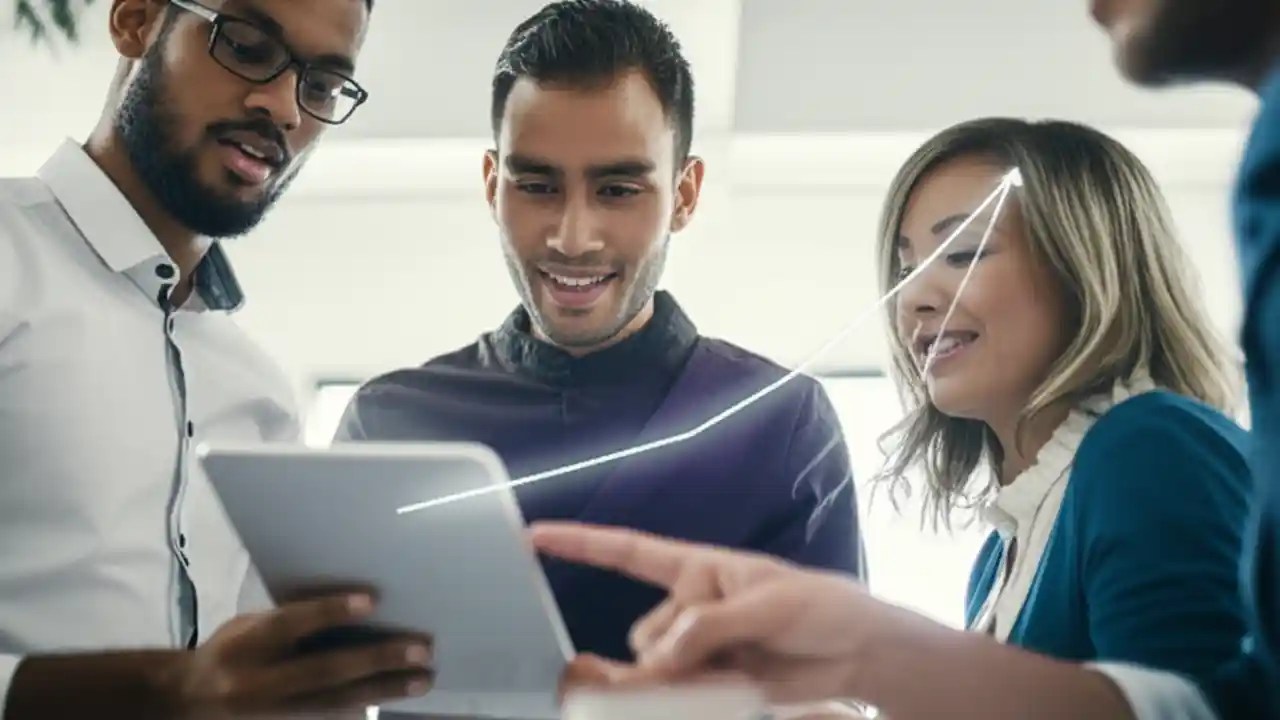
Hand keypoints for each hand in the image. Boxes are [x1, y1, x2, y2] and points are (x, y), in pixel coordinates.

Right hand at [169, 593, 433, 718]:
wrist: (186, 704)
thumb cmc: (228, 652)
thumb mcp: (247, 626)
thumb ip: (288, 620)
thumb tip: (346, 605)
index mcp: (245, 645)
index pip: (290, 625)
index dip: (329, 612)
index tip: (373, 598)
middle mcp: (258, 683)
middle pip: (325, 671)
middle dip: (377, 660)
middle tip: (421, 650)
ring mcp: (271, 714)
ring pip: (335, 704)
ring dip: (384, 691)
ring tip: (421, 680)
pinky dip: (361, 710)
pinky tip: (393, 699)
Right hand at [532, 522, 880, 704]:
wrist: (856, 653)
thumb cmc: (820, 607)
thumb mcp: (770, 604)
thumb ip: (712, 624)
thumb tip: (664, 652)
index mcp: (699, 568)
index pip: (629, 551)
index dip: (580, 543)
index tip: (533, 536)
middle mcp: (688, 606)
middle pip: (645, 634)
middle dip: (674, 649)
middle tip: (731, 651)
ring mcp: (696, 648)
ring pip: (656, 669)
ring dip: (688, 676)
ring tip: (743, 670)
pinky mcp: (709, 683)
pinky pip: (674, 693)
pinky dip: (688, 696)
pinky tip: (726, 688)